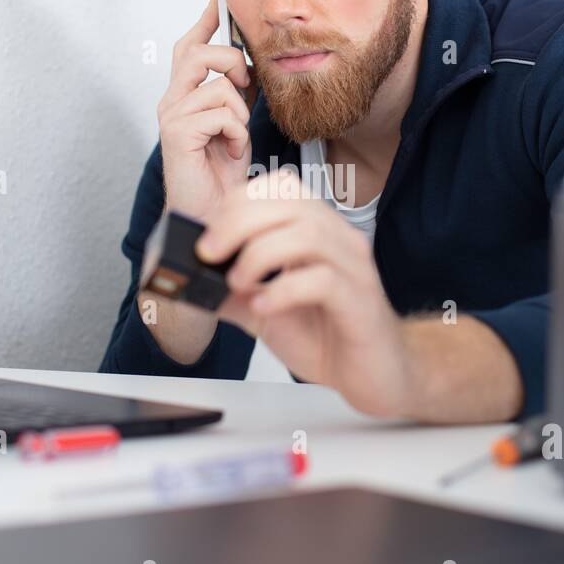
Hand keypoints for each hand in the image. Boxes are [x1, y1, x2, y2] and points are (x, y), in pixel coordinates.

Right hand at [158, 0, 258, 222]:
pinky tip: (232, 151)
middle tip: (246, 88)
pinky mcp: (177, 134)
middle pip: (200, 53)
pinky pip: (222, 113)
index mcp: (183, 96)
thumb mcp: (235, 125)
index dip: (203, 24)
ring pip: (220, 86)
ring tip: (235, 138)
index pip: (189, 49)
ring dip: (240, 115)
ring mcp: (171, 116)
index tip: (215, 4)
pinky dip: (237, 133)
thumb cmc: (221, 175)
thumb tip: (249, 67)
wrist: (212, 212)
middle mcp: (172, 102)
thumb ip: (236, 96)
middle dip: (233, 63)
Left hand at [197, 170, 415, 417]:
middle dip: (240, 222)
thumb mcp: (265, 310)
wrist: (375, 375)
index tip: (210, 233)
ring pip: (308, 234)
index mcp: (318, 232)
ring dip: (260, 254)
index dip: (240, 202)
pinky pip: (324, 281)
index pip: (282, 188)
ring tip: (238, 282)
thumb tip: (189, 281)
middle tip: (210, 253)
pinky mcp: (361, 303)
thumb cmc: (328, 336)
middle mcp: (339, 241)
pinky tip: (264, 307)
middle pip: (291, 203)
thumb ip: (232, 291)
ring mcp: (354, 270)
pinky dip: (283, 290)